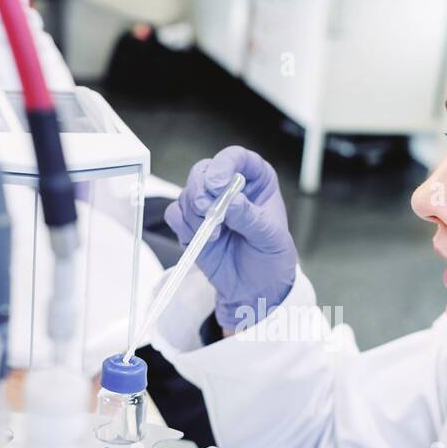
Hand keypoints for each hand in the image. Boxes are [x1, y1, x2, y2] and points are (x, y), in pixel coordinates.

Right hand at [164, 145, 298, 330]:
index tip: (218, 185)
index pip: (237, 158)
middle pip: (203, 171)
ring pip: (187, 193)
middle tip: (208, 212)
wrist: (257, 289)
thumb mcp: (270, 238)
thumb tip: (231, 202)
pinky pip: (175, 214)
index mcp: (257, 181)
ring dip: (195, 215)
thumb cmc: (271, 259)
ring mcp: (209, 205)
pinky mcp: (192, 224)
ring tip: (215, 236)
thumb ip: (250, 218)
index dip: (224, 165)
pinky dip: (183, 226)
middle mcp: (230, 188)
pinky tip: (203, 240)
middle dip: (201, 191)